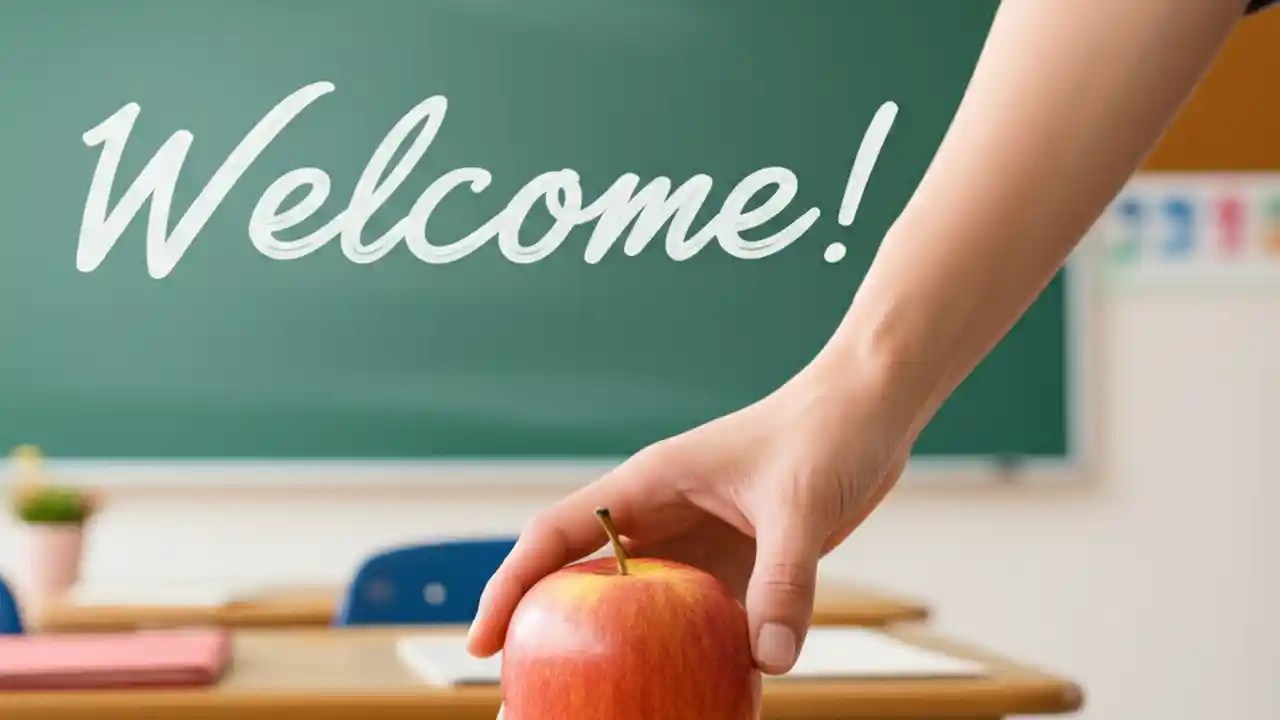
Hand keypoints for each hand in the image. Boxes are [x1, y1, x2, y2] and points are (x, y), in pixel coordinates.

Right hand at [466, 361, 912, 674]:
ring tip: (605, 717)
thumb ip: (782, 580)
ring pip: (642, 614)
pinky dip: (698, 662)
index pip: (556, 536)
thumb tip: (770, 662)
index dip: (512, 586)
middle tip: (527, 706)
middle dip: (554, 641)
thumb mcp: (798, 505)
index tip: (483, 644)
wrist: (871, 408)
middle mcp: (662, 519)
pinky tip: (707, 705)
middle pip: (587, 586)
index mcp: (647, 485)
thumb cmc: (825, 431)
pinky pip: (705, 624)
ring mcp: (698, 545)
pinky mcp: (739, 567)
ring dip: (623, 661)